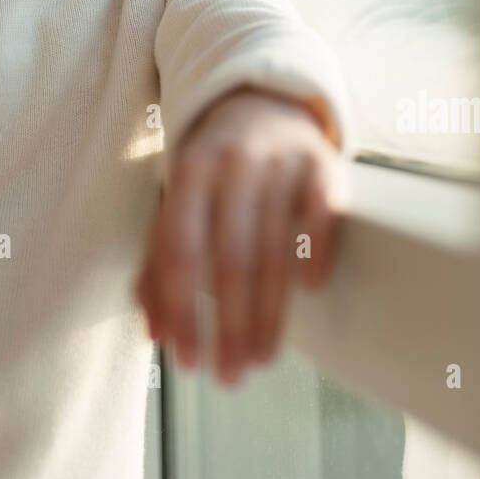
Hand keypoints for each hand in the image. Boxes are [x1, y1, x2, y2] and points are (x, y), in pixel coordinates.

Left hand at [134, 87, 347, 385]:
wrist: (266, 102)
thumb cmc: (214, 171)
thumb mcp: (178, 201)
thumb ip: (159, 262)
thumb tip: (154, 333)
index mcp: (189, 171)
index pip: (180, 249)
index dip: (182, 308)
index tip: (188, 361)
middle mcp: (235, 162)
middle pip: (230, 257)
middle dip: (229, 325)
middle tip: (230, 376)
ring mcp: (282, 160)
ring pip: (276, 248)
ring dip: (270, 313)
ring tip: (263, 357)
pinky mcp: (325, 163)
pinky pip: (323, 213)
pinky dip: (314, 252)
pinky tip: (309, 292)